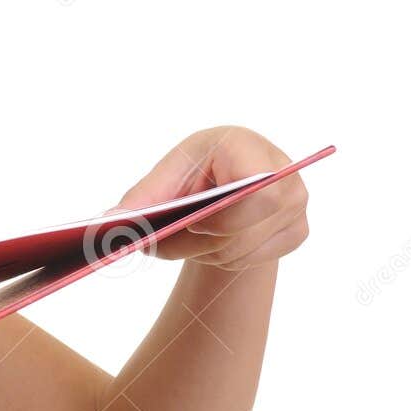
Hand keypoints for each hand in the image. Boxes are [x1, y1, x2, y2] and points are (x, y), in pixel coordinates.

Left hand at [111, 126, 310, 269]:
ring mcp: (297, 208)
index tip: (192, 223)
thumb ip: (143, 196)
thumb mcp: (169, 172)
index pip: (257, 195)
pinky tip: (208, 241)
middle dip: (195, 243)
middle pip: (242, 232)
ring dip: (204, 253)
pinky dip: (223, 258)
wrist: (231, 173)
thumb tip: (112, 220)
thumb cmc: (201, 164)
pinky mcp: (297, 231)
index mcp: (254, 151)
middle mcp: (286, 178)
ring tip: (180, 238)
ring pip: (243, 251)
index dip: (224, 218)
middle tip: (156, 244)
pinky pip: (253, 259)